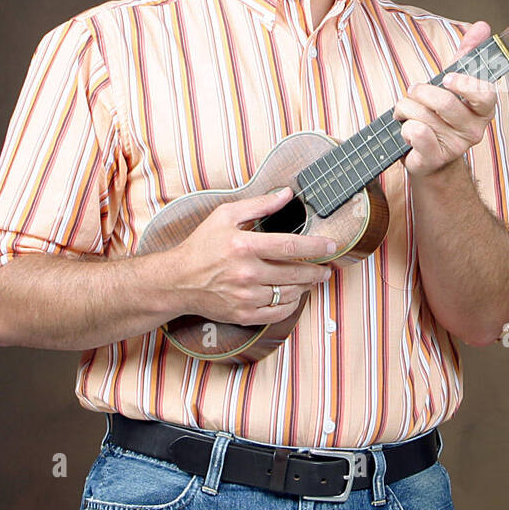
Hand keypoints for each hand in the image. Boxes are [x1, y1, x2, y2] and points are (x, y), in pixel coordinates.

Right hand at [168, 188, 335, 325]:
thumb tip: (286, 194)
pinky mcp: (243, 315)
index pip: (291, 246)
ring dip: (305, 286)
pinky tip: (294, 296)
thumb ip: (258, 204)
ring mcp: (245, 296)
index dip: (316, 247)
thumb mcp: (225, 216)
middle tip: (326, 268)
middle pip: (296, 272)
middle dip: (317, 270)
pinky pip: (278, 312)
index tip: (332, 246)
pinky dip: (291, 305)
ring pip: (290, 293)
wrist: (177, 281)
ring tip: (309, 279)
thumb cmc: (201, 246)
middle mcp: (247, 273)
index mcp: (244, 246)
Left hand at [393, 22, 496, 178]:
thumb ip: (467, 55)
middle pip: (444, 102)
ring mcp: (456, 146)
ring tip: (407, 114)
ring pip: (422, 115)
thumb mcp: (453, 83)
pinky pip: (415, 133)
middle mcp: (475, 130)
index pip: (485, 94)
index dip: (464, 84)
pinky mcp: (435, 158)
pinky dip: (403, 127)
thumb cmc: (440, 115)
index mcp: (483, 109)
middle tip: (414, 92)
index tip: (447, 78)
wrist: (429, 156)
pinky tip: (407, 131)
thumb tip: (482, 26)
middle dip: (419, 92)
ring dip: (405, 109)